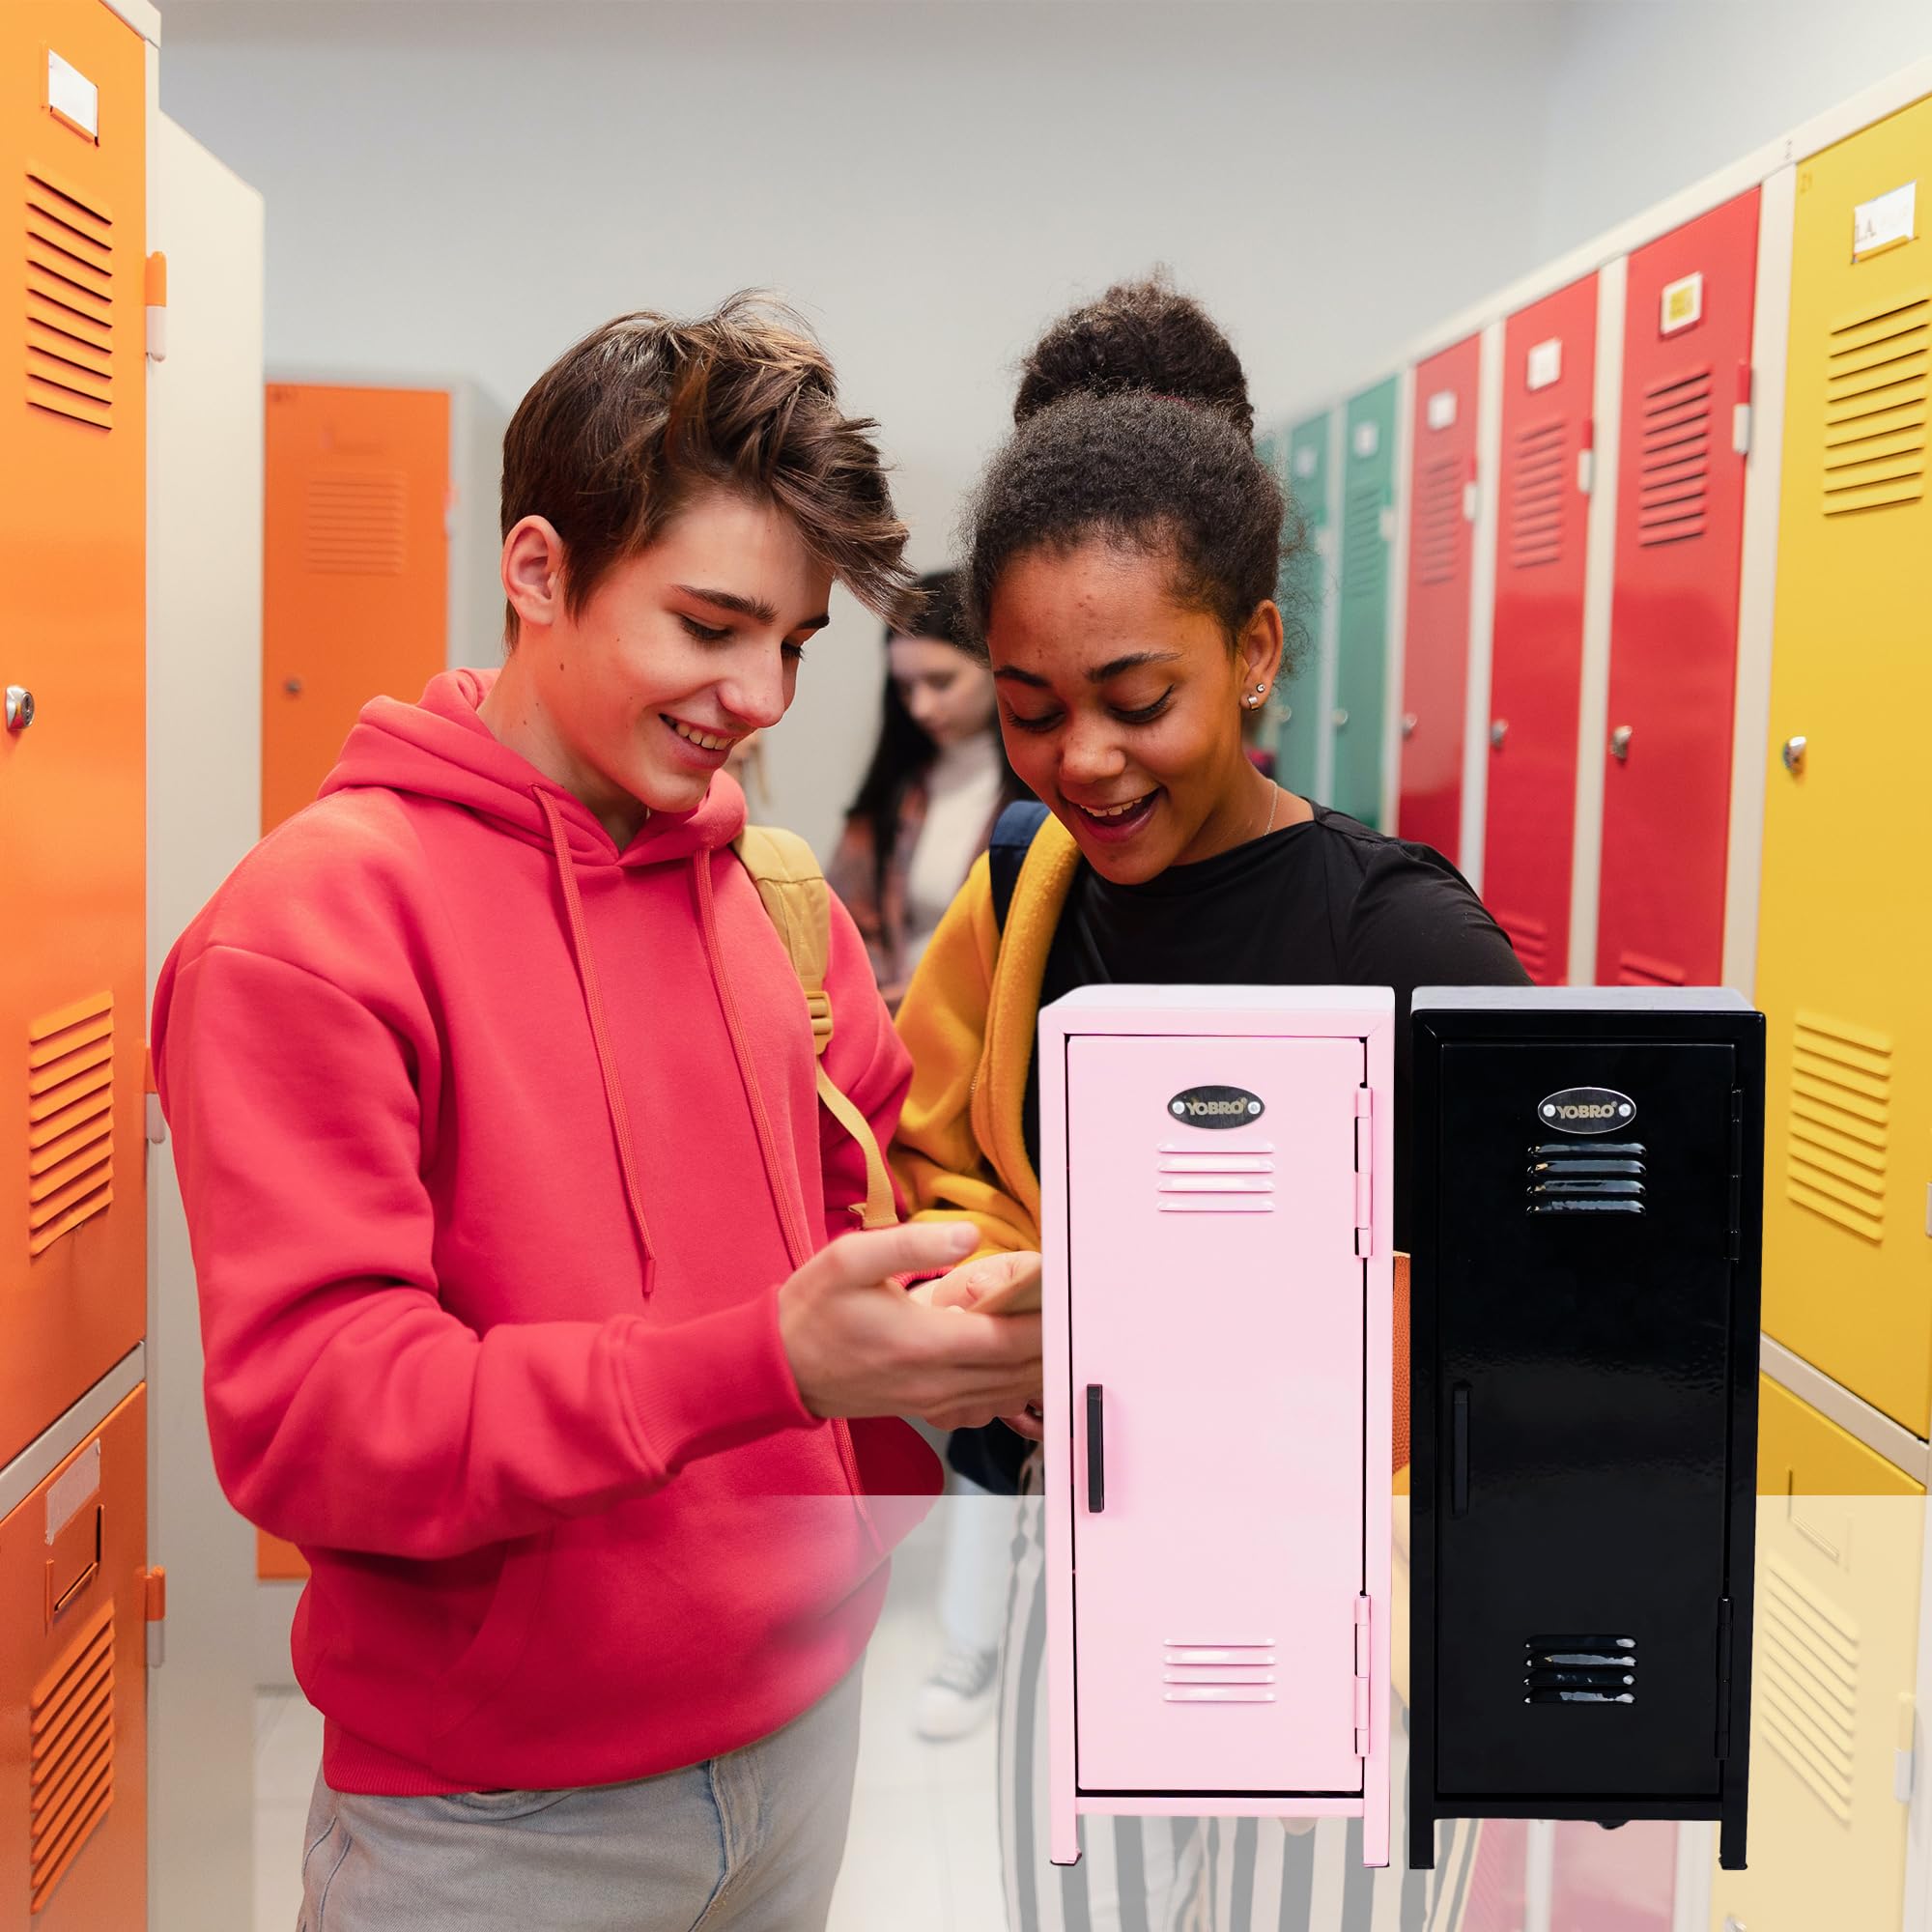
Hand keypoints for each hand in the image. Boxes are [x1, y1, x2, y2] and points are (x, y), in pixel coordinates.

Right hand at [779, 1224, 1043, 1431]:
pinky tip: (1020, 1365)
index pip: (1010, 1340)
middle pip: (1020, 1371)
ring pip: (1009, 1393)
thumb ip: (913, 1245)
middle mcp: (938, 1380)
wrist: (779, 1367)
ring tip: (1062, 1332)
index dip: (1047, 1321)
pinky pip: (986, 1406)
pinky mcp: (928, 1408)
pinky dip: (1013, 1389)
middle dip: (1054, 1343)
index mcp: (926, 1342)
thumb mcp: (851, 1260)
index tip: (1069, 1295)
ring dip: (1039, 1366)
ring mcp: (934, 1401)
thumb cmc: (814, 1310)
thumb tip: (969, 1234)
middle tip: (1077, 1309)